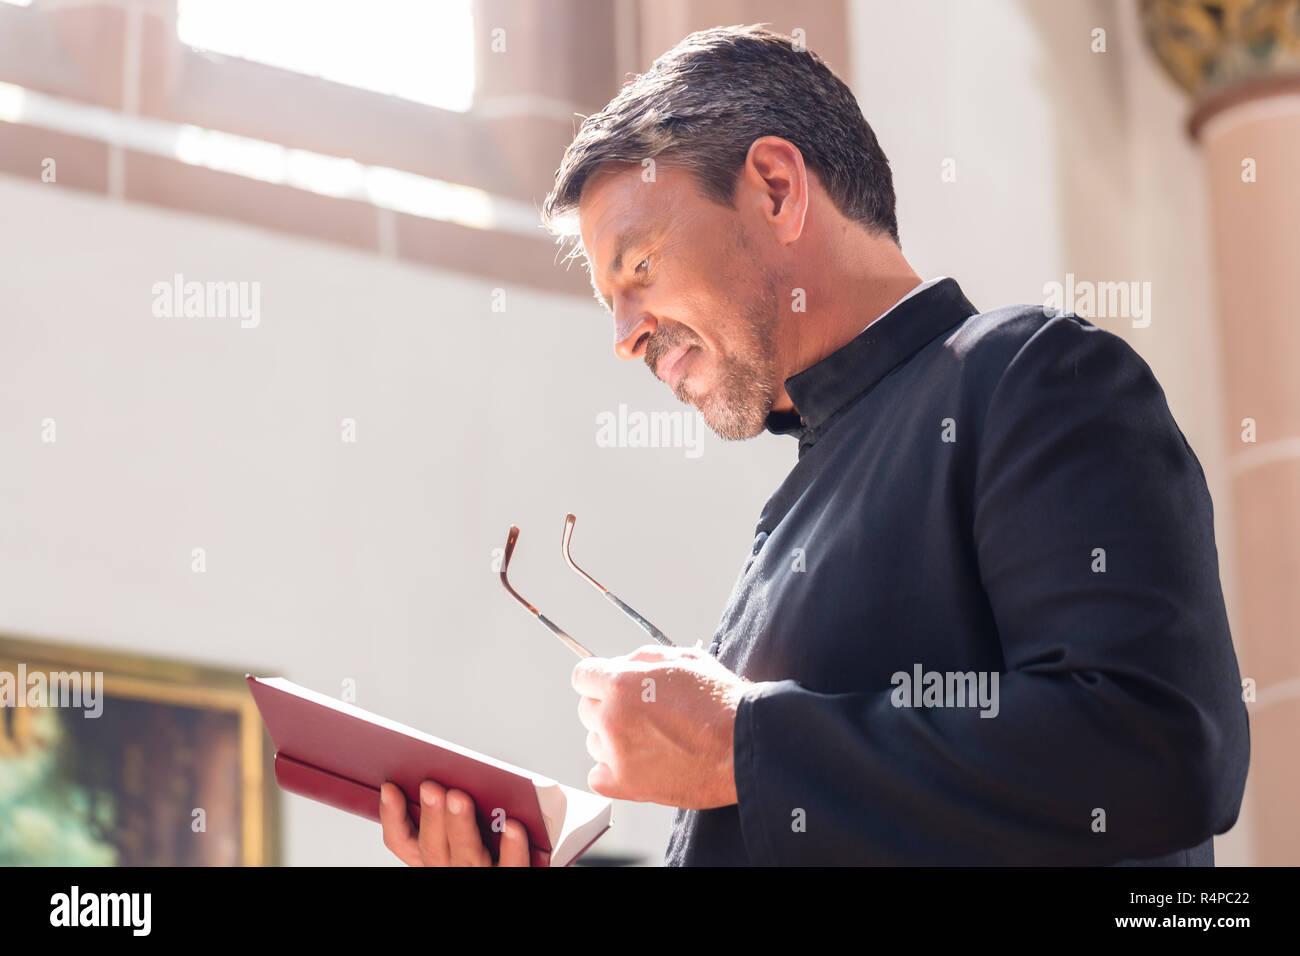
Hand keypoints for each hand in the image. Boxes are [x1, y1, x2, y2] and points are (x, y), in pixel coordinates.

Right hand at [379, 779, 530, 866]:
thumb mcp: (462, 833)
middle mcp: (453, 869)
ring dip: (461, 827)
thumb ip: (451, 812)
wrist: (519, 876)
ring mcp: (481, 874)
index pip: (404, 842)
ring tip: (460, 798)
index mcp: (438, 856)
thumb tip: (445, 770)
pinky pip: (512, 867)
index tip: (390, 788)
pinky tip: (512, 827)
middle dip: (430, 816)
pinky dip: (511, 848)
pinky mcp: (511, 876)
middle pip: (433, 848)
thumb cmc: (493, 847)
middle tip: (431, 788)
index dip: (393, 817)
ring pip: (466, 857)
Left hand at [571, 644, 747, 808]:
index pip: (583, 676)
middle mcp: (613, 718)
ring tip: (649, 738)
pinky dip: (611, 769)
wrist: (743, 745)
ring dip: (613, 738)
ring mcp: (617, 754)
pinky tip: (636, 761)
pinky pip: (597, 775)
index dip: (598, 678)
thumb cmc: (721, 704)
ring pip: (594, 741)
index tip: (606, 685)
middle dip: (608, 706)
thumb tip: (621, 665)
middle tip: (640, 712)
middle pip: (587, 709)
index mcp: (622, 684)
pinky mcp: (626, 784)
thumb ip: (642, 659)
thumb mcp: (683, 658)